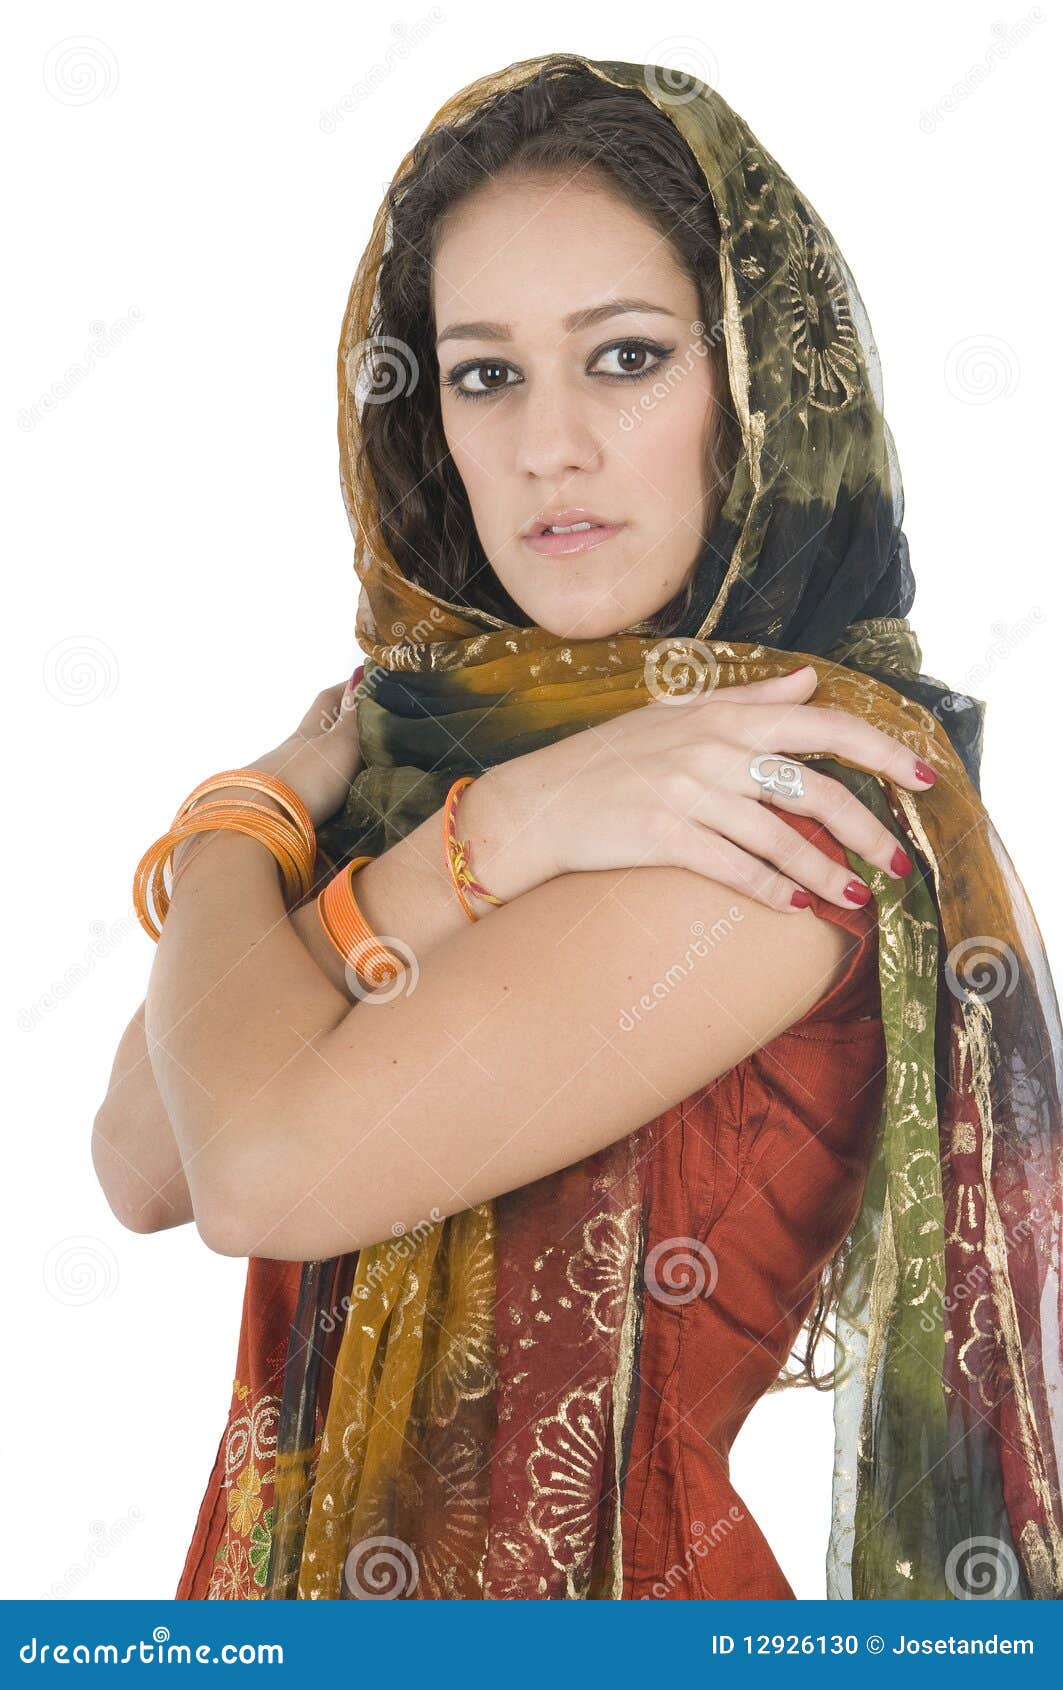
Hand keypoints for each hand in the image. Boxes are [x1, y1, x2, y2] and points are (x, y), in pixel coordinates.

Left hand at [242, 670, 364, 828]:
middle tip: (375, 733)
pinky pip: (313, 795)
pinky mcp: (284, 811)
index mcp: (308, 732)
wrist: (258, 827)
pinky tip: (343, 806)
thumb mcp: (338, 745)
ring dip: (337, 765)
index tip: (368, 682)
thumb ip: (353, 718)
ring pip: (315, 766)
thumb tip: (363, 677)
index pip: (328, 700)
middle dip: (342, 728)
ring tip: (368, 774)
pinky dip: (330, 795)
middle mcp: (294, 754)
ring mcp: (286, 783)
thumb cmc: (304, 779)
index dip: (347, 688)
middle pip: (318, 733)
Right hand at [513, 664, 935, 912]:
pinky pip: (733, 868)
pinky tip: (795, 907)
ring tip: (857, 898)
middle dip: (868, 829)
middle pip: (815, 787)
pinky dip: (770, 890)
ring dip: (827, 873)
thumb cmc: (607, 761)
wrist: (536, 803)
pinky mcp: (663, 835)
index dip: (880, 749)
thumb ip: (748, 700)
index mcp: (723, 716)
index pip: (821, 724)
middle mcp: (712, 749)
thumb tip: (807, 681)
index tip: (923, 775)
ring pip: (782, 837)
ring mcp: (687, 792)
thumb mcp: (677, 716)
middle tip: (899, 863)